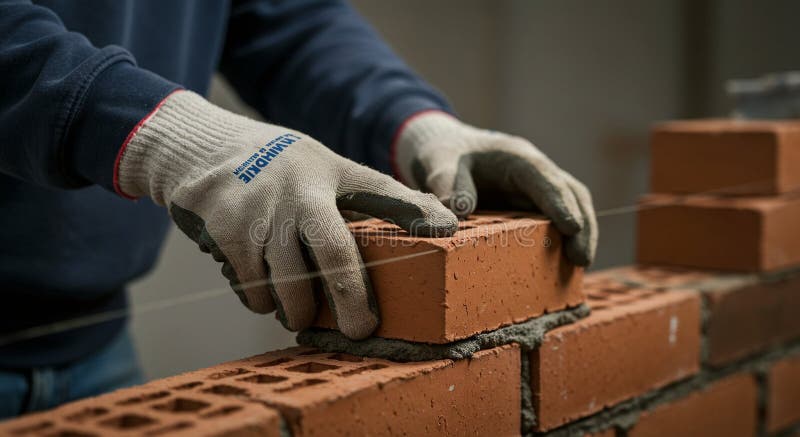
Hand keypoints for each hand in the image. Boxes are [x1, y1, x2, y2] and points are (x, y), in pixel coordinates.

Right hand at [116, 91, 457, 338]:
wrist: (202, 151)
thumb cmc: (280, 169)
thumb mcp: (325, 167)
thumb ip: (371, 195)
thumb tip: (440, 222)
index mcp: (332, 172)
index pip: (382, 190)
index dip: (416, 210)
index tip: (448, 231)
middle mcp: (300, 189)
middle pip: (336, 254)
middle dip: (351, 300)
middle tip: (360, 331)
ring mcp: (261, 210)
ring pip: (290, 285)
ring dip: (296, 310)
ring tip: (298, 313)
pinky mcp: (227, 231)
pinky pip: (253, 288)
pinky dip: (260, 299)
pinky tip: (259, 282)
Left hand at [394, 111, 596, 265]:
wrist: (446, 149)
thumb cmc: (445, 154)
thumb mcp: (439, 165)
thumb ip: (448, 187)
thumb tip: (457, 218)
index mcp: (516, 158)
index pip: (545, 179)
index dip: (560, 203)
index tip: (572, 228)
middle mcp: (535, 171)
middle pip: (571, 193)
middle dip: (582, 224)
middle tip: (582, 259)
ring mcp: (538, 187)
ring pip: (573, 205)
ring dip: (582, 233)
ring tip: (581, 265)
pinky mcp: (534, 204)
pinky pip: (558, 218)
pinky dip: (566, 238)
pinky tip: (566, 265)